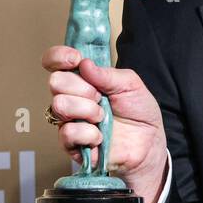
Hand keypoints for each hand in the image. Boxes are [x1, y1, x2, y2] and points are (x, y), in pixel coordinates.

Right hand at [42, 45, 168, 202]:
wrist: (148, 144)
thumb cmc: (139, 113)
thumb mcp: (131, 85)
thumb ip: (108, 74)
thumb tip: (84, 64)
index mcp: (83, 79)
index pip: (55, 62)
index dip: (58, 57)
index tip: (75, 59)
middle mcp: (71, 97)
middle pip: (55, 82)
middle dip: (82, 87)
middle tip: (100, 97)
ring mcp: (69, 120)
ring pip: (59, 105)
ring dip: (86, 109)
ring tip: (102, 117)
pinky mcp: (71, 144)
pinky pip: (67, 132)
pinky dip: (88, 133)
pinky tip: (100, 136)